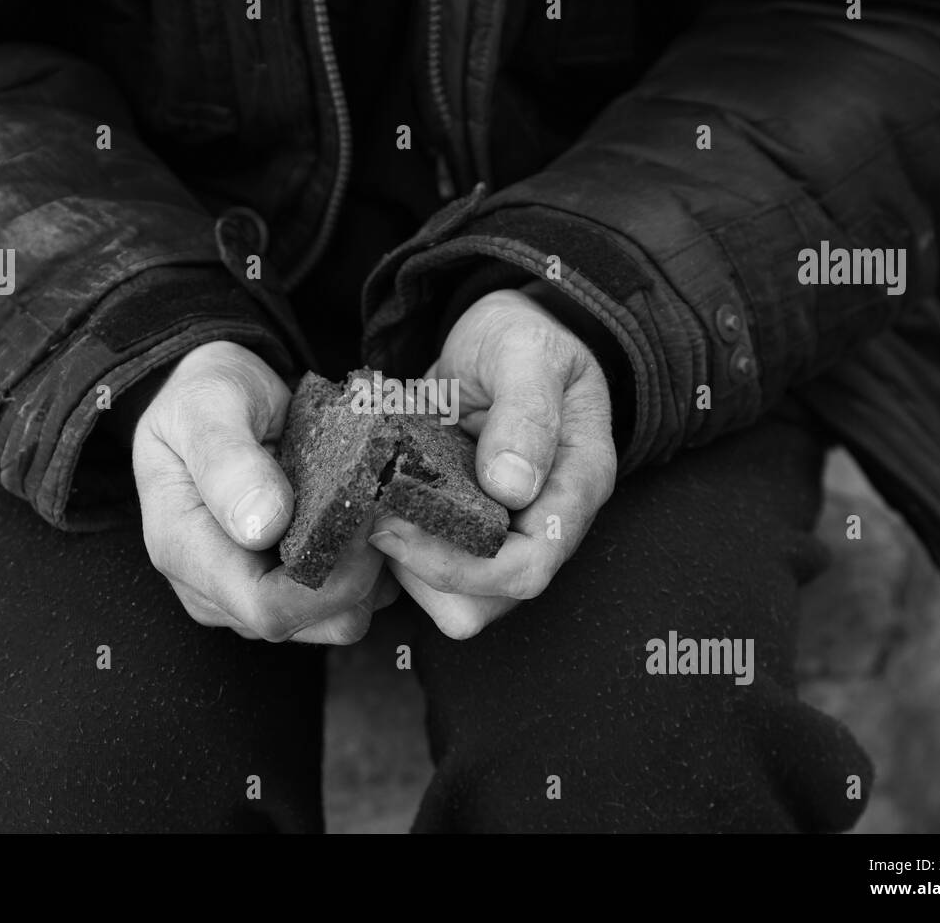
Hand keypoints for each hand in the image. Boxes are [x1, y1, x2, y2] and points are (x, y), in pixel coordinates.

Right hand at [132, 340, 397, 643]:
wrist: (215, 398)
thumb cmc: (204, 395)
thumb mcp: (205, 404)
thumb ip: (227, 461)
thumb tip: (262, 527)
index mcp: (185, 552)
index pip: (268, 607)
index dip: (330, 578)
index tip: (363, 513)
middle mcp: (217, 591)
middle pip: (312, 622)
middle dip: (362, 572)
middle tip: (378, 501)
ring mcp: (252, 596)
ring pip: (340, 619)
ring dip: (373, 571)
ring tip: (373, 505)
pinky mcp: (288, 589)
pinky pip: (350, 600)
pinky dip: (372, 566)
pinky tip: (367, 517)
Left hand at [368, 289, 616, 638]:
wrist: (501, 337)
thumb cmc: (525, 339)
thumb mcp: (528, 353)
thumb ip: (526, 412)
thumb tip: (511, 487)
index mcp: (572, 490)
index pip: (528, 568)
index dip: (462, 566)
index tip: (398, 524)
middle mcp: (538, 526)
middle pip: (486, 601)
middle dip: (423, 572)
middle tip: (374, 516)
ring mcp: (496, 534)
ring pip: (449, 599)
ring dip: (403, 567)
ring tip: (369, 508)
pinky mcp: (456, 532)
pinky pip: (421, 572)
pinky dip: (390, 554)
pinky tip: (367, 505)